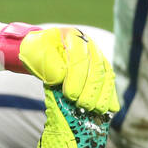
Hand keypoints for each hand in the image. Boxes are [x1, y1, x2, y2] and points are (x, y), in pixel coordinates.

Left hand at [1, 26, 119, 115]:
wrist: (43, 52)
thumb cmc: (38, 52)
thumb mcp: (35, 53)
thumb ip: (47, 63)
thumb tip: (60, 78)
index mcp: (73, 37)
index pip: (79, 58)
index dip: (76, 77)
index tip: (70, 95)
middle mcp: (89, 45)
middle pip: (96, 67)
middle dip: (91, 89)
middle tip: (83, 105)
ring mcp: (98, 56)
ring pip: (106, 75)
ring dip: (103, 94)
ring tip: (96, 110)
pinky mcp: (102, 68)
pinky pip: (109, 81)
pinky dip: (110, 95)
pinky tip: (111, 108)